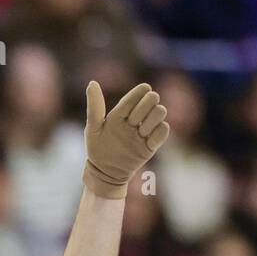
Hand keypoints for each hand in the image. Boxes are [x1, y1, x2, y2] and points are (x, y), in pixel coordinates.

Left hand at [82, 81, 170, 198]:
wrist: (105, 173)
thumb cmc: (97, 149)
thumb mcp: (93, 128)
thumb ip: (95, 106)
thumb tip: (92, 82)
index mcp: (122, 111)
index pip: (138, 93)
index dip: (140, 93)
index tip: (140, 95)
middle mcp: (135, 118)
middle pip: (152, 99)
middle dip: (144, 107)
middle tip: (133, 121)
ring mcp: (144, 131)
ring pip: (160, 112)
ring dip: (152, 120)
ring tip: (140, 132)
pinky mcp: (151, 144)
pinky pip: (164, 130)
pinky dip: (159, 131)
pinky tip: (147, 138)